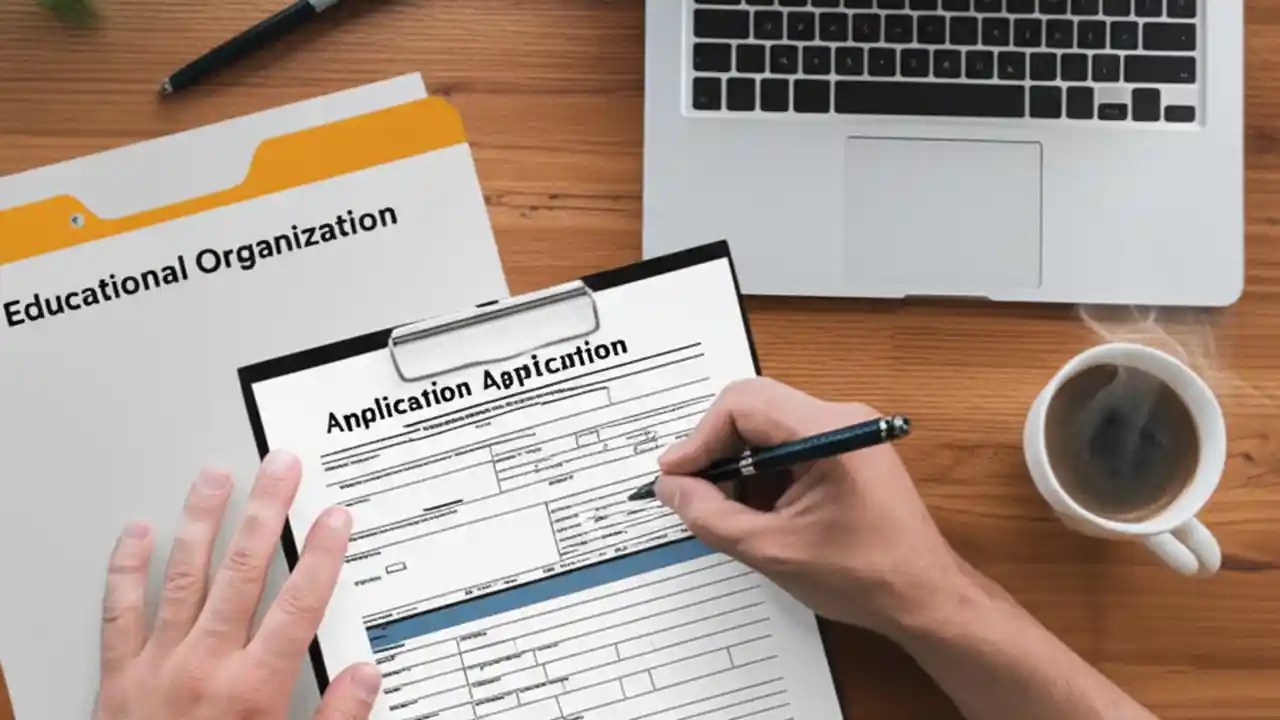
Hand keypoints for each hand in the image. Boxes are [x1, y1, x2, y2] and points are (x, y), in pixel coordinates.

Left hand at [94, 450, 380, 719]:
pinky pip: (121, 610)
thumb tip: (365, 676)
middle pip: (242, 572)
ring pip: (183, 576)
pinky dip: (128, 567)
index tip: (336, 518)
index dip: (323, 555)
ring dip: (202, 520)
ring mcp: (158, 665)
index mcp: (253, 689)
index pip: (299, 604)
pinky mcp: (118, 675)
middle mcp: (205, 666)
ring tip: (215, 477)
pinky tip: (139, 531)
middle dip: (266, 512)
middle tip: (280, 469)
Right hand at [655, 378, 979, 638]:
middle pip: (753, 406)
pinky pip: (787, 442)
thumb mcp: (771, 550)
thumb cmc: (865, 577)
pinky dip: (761, 470)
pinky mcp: (846, 450)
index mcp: (829, 431)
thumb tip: (671, 487)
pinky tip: (754, 509)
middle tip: (691, 489)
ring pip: (767, 424)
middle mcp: (840, 417)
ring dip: (737, 460)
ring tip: (724, 506)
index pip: (744, 404)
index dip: (700, 438)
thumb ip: (711, 515)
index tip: (676, 476)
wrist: (925, 598)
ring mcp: (846, 431)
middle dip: (715, 447)